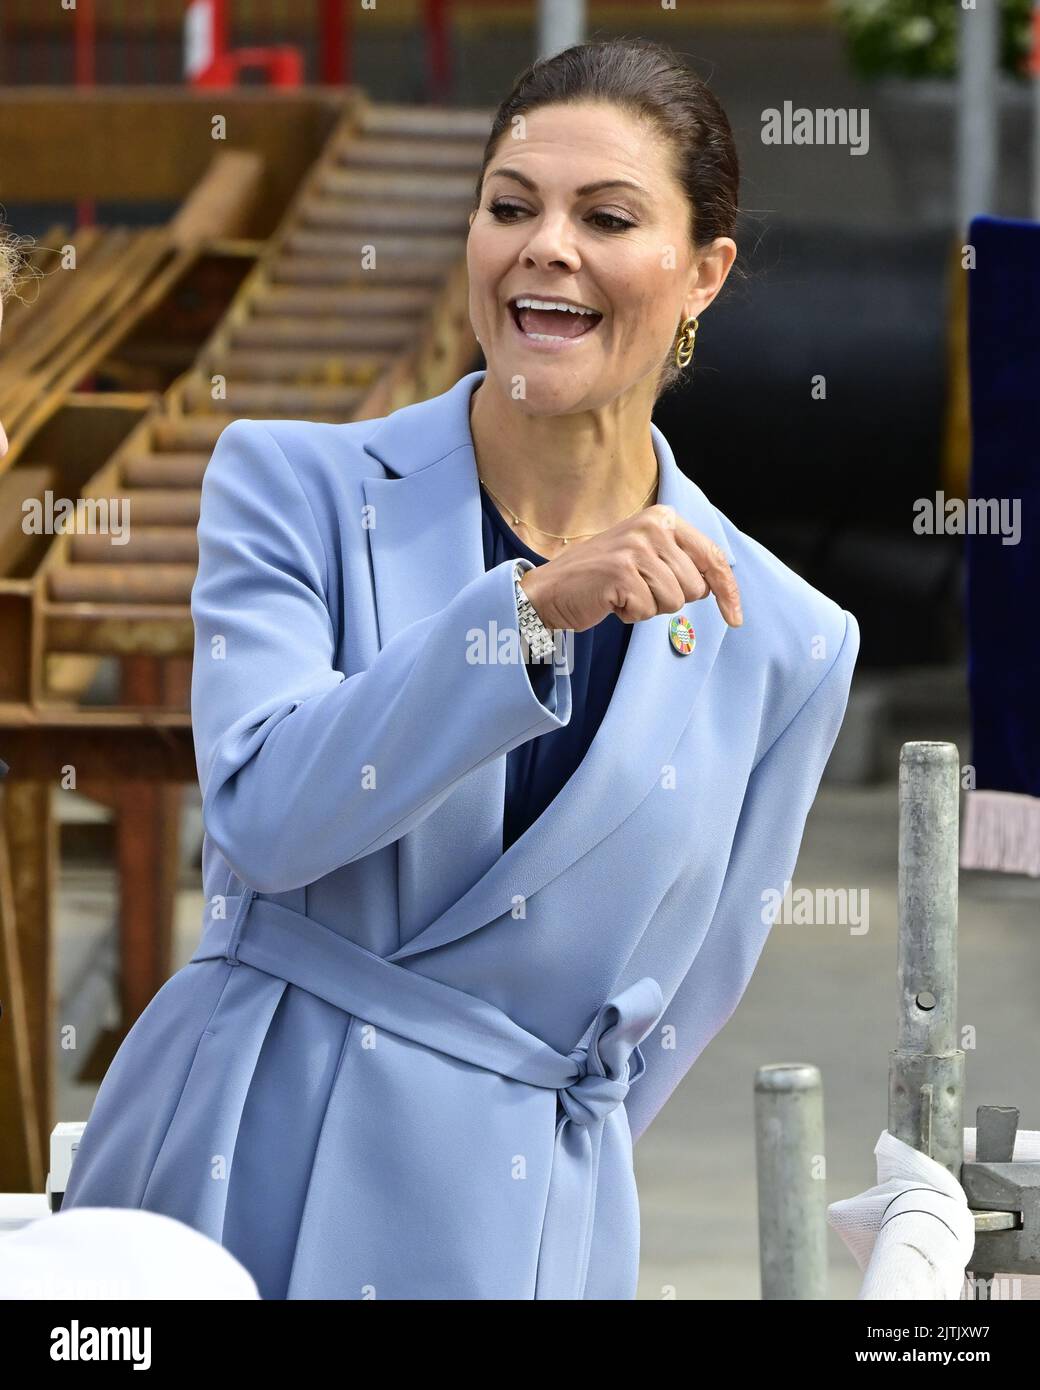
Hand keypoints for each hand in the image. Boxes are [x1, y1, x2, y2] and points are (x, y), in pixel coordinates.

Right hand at [519, 504, 741, 633]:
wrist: (551, 589)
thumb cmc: (602, 577)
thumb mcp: (645, 555)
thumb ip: (680, 561)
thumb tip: (717, 585)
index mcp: (663, 518)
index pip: (713, 556)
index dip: (728, 591)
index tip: (734, 617)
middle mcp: (653, 526)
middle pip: (695, 586)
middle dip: (670, 598)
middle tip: (638, 589)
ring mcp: (636, 548)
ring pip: (675, 601)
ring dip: (649, 607)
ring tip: (624, 593)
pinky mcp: (621, 572)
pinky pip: (648, 610)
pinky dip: (631, 614)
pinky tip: (612, 601)